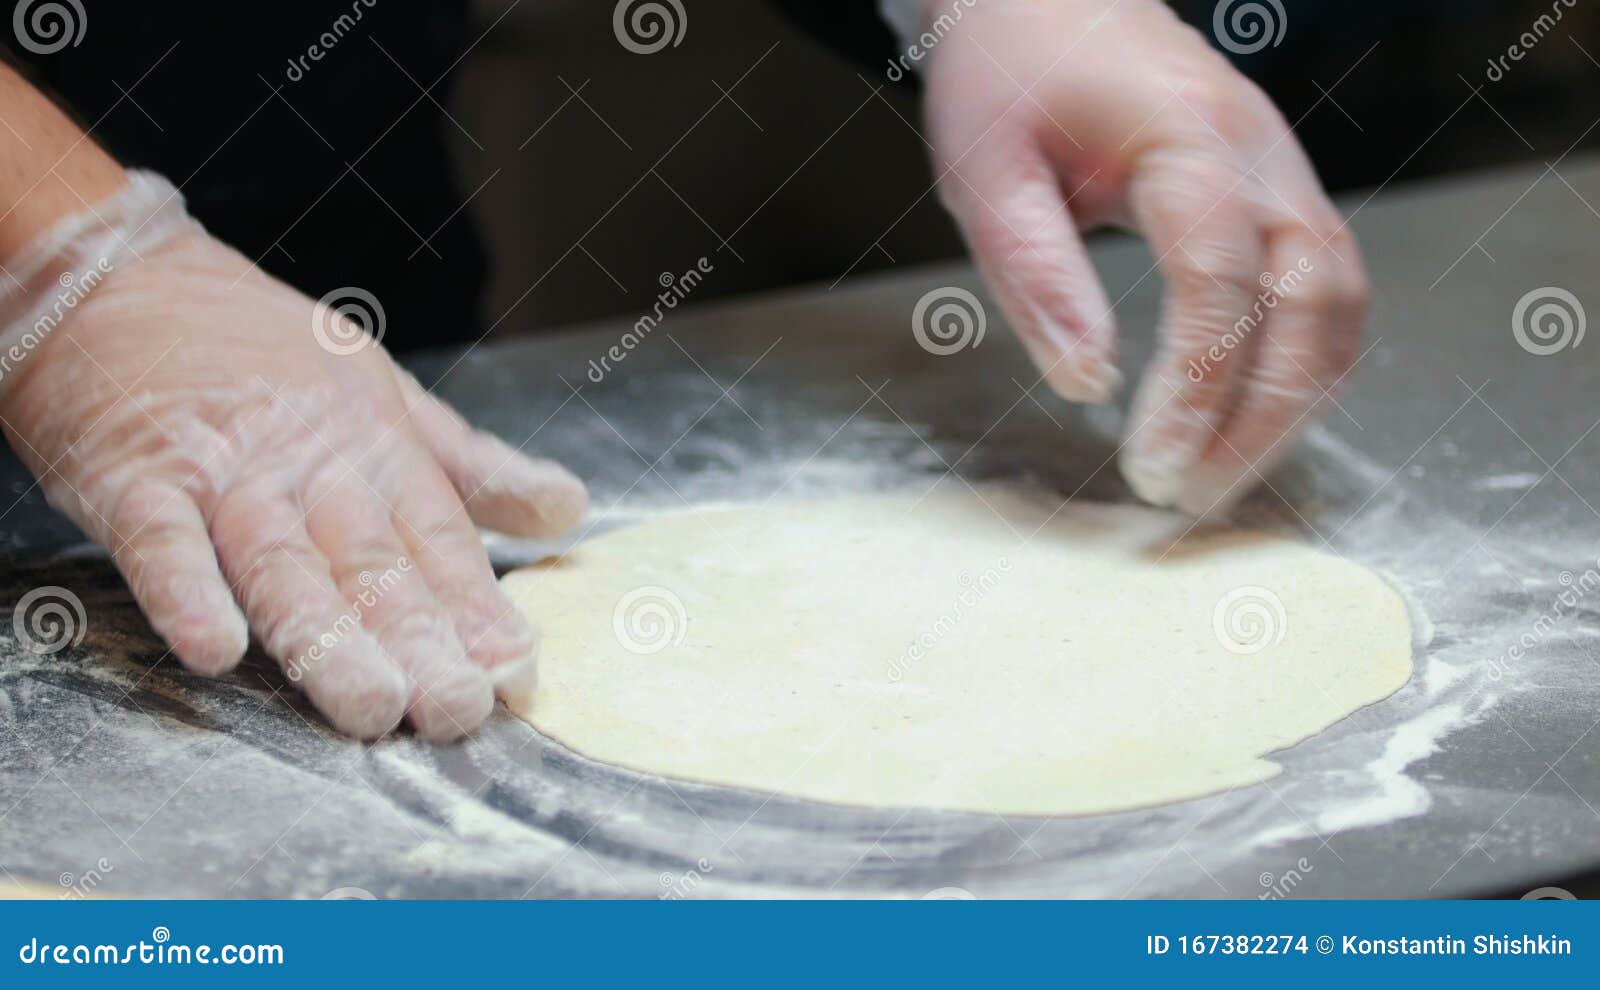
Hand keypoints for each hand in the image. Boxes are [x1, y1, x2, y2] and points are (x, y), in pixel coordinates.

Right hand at [0, 175, 586, 739]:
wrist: (117, 281)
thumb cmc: (260, 346)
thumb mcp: (386, 394)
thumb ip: (474, 469)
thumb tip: (570, 508)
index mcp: (376, 452)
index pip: (435, 540)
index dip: (474, 604)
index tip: (511, 664)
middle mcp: (309, 469)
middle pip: (368, 566)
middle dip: (415, 640)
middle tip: (453, 708)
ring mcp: (224, 475)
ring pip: (281, 564)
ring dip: (324, 635)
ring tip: (366, 700)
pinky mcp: (137, 479)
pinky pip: (162, 541)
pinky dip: (186, 591)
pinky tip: (214, 647)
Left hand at [920, 0, 1368, 514]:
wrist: (1047, 1)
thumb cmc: (1009, 80)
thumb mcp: (988, 173)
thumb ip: (1038, 274)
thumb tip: (1087, 382)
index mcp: (1185, 137)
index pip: (1218, 279)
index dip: (1196, 387)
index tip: (1153, 466)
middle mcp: (1259, 151)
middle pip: (1308, 300)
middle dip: (1260, 416)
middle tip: (1189, 496)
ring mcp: (1284, 167)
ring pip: (1337, 299)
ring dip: (1295, 400)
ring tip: (1220, 476)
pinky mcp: (1281, 190)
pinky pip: (1327, 285)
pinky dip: (1305, 361)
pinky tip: (1254, 416)